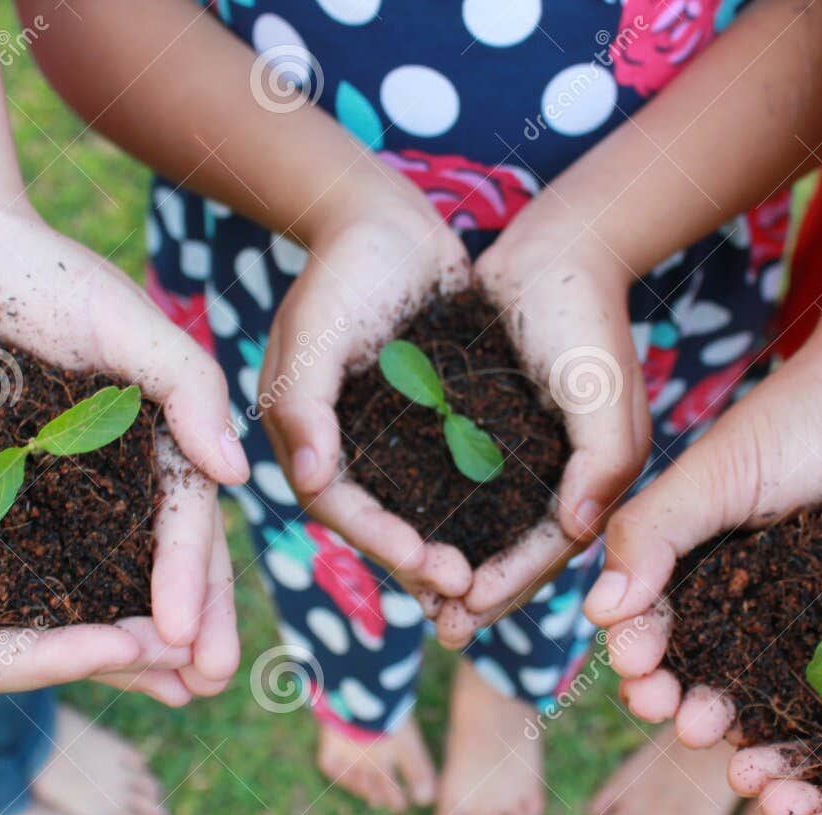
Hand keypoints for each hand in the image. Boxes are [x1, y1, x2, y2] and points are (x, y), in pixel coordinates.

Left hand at [0, 200, 245, 695]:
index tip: (187, 644)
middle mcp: (122, 460)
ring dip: (137, 632)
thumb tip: (241, 476)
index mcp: (162, 427)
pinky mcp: (7, 483)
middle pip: (163, 557)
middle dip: (190, 624)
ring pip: (109, 570)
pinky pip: (41, 556)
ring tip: (164, 695)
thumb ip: (188, 388)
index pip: (189, 517)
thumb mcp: (124, 320)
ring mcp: (66, 477)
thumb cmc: (38, 269)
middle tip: (203, 690)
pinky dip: (63, 606)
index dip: (195, 582)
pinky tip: (69, 652)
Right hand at [0, 283, 223, 706]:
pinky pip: (57, 530)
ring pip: (61, 592)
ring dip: (125, 610)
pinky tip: (156, 544)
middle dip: (120, 655)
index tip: (139, 647)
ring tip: (194, 625)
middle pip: (45, 637)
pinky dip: (105, 545)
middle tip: (199, 666)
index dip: (70, 659)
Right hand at [259, 195, 473, 603]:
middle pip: (379, 521)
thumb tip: (312, 480)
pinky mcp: (429, 423)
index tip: (424, 562)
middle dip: (419, 560)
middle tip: (467, 588)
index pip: (337, 504)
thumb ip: (304, 404)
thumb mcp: (313, 330)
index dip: (378, 539)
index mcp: (305, 436)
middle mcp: (346, 448)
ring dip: (450, 545)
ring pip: (417, 509)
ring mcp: (389, 438)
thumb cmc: (342, 269)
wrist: (387, 220)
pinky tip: (517, 528)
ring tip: (491, 577)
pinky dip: (475, 506)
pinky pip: (450, 476)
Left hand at [428, 231, 649, 648]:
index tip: (466, 612)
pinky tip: (406, 533)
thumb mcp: (605, 389)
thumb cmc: (586, 317)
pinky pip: (465, 492)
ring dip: (456, 564)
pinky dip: (440, 518)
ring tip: (418, 595)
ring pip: (488, 531)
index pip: (553, 552)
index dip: (512, 586)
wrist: (558, 250)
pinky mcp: (494, 435)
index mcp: (598, 481)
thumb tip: (583, 530)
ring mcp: (527, 460)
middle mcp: (564, 480)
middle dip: (480, 593)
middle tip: (440, 627)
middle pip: (518, 554)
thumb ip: (603, 461)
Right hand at [584, 324, 821, 741]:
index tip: (635, 676)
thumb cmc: (805, 416)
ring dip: (741, 725)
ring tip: (726, 746)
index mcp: (704, 558)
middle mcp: (754, 594)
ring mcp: (818, 616)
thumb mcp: (713, 474)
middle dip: (683, 699)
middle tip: (675, 720)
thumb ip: (652, 535)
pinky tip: (805, 750)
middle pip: (708, 666)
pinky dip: (820, 722)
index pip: (657, 619)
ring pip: (771, 688)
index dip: (641, 654)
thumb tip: (597, 613)